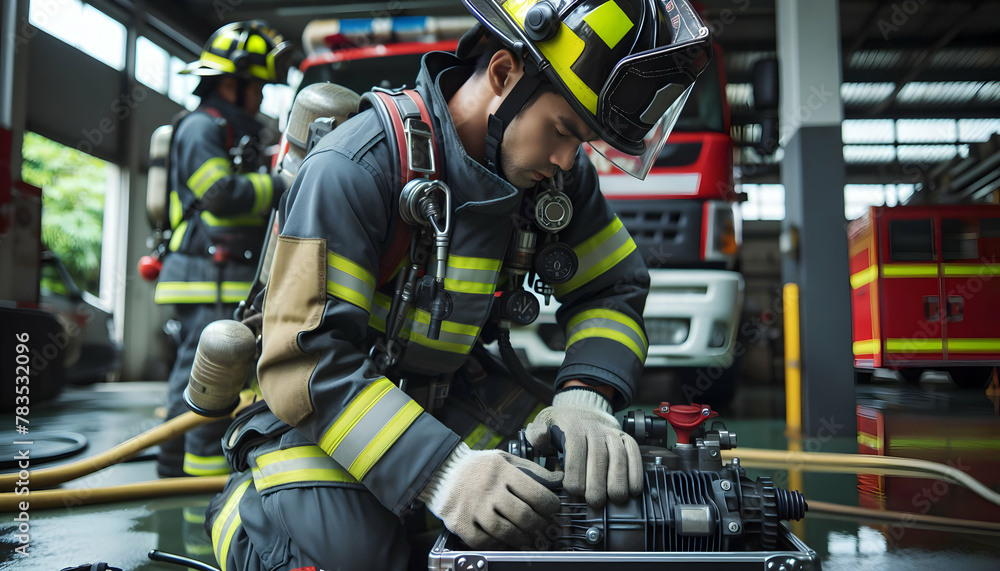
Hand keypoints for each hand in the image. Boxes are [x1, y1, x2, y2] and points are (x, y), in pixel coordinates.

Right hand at [419, 443, 562, 549]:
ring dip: (521, 538)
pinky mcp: (460, 522)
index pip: (536, 493)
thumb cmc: (477, 466)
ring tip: (526, 537)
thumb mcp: (504, 459)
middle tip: (542, 527)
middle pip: (523, 516)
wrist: (440, 470)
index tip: (552, 511)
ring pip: (505, 532)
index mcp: (502, 471)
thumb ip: (530, 469)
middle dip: (539, 525)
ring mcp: (473, 507)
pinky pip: (483, 541)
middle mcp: (489, 489)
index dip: (550, 507)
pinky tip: (504, 542)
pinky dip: (497, 545)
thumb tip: (557, 479)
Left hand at [526, 388, 642, 506]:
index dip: (576, 475)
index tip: (574, 492)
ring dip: (618, 480)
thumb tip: (539, 439)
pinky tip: (633, 490)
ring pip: (619, 457)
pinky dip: (636, 473)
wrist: (584, 407)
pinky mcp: (626, 438)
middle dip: (598, 483)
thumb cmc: (562, 422)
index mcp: (573, 427)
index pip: (576, 453)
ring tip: (616, 499)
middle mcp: (595, 429)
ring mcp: (612, 433)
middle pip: (599, 457)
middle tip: (595, 502)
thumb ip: (537, 433)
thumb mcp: (544, 422)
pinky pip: (634, 454)